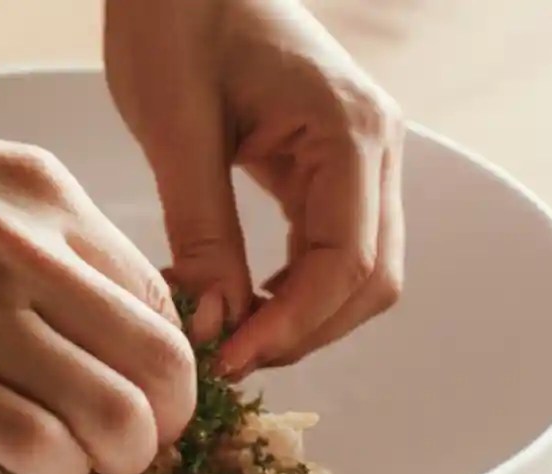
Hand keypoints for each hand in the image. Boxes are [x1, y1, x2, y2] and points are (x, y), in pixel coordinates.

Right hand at [0, 82, 196, 473]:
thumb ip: (24, 237)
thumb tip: (68, 320)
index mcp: (41, 194)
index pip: (158, 299)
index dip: (162, 362)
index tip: (138, 391)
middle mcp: (28, 249)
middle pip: (163, 363)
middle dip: (163, 421)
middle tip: (132, 442)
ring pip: (119, 415)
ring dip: (115, 456)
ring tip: (80, 460)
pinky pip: (39, 446)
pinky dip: (53, 472)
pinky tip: (27, 463)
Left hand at [105, 0, 404, 376]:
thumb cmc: (174, 22)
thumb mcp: (178, 131)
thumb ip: (203, 231)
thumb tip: (215, 324)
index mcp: (350, 133)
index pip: (348, 265)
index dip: (291, 327)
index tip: (228, 361)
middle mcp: (376, 146)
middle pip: (370, 280)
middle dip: (302, 331)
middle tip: (225, 360)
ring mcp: (362, 153)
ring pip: (359, 269)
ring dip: (300, 315)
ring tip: (226, 336)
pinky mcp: (331, 159)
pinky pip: (333, 243)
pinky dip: (295, 284)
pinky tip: (241, 297)